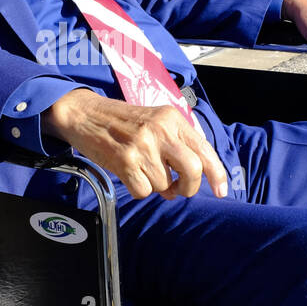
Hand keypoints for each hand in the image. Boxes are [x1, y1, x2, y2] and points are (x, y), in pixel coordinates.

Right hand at [44, 89, 228, 199]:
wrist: (85, 114)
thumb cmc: (122, 121)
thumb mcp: (155, 120)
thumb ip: (177, 142)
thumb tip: (192, 177)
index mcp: (172, 119)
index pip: (204, 149)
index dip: (217, 174)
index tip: (221, 191)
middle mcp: (160, 130)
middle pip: (193, 170)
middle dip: (189, 187)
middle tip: (178, 189)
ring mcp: (142, 146)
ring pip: (165, 185)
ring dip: (156, 186)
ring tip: (142, 171)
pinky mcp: (124, 161)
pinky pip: (144, 191)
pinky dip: (139, 190)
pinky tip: (130, 174)